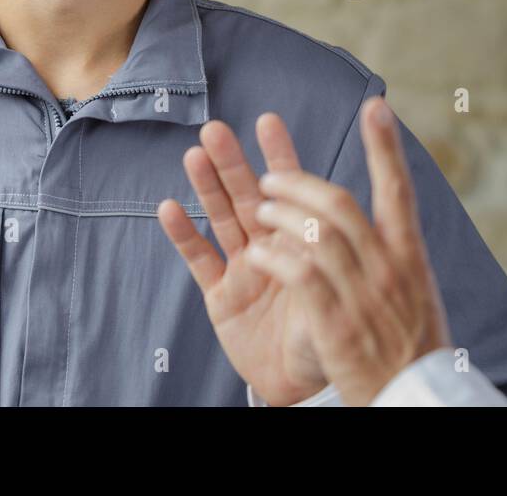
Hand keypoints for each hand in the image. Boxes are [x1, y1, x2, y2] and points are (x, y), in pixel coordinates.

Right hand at [157, 114, 326, 406]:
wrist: (306, 385)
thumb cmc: (330, 335)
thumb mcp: (337, 295)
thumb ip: (328, 262)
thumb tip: (322, 228)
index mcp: (301, 240)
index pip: (290, 189)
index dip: (280, 156)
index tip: (268, 120)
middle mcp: (270, 246)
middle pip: (247, 195)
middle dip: (232, 161)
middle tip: (216, 128)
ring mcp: (242, 268)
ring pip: (221, 219)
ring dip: (207, 187)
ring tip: (194, 155)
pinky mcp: (220, 296)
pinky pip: (200, 260)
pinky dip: (184, 235)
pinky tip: (169, 208)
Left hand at [247, 96, 451, 405]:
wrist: (413, 398)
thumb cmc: (408, 342)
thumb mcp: (415, 287)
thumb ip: (391, 249)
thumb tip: (381, 209)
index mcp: (409, 255)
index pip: (399, 190)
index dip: (386, 147)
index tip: (376, 106)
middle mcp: (387, 268)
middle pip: (340, 205)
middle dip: (299, 182)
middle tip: (270, 175)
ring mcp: (361, 296)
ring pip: (316, 235)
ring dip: (281, 214)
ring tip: (258, 205)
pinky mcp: (334, 325)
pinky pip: (300, 277)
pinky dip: (277, 256)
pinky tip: (260, 249)